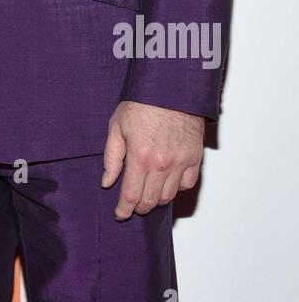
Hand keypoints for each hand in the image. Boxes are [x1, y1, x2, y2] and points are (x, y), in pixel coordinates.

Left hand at [102, 100, 204, 218]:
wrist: (170, 86)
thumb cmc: (142, 103)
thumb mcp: (117, 127)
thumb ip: (111, 158)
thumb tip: (107, 182)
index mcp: (140, 157)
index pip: (131, 195)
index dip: (124, 210)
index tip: (120, 214)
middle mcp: (162, 164)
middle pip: (151, 200)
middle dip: (139, 207)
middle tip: (133, 204)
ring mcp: (181, 161)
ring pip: (169, 196)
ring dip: (157, 200)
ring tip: (148, 194)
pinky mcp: (195, 157)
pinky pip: (187, 184)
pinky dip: (177, 188)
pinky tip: (167, 181)